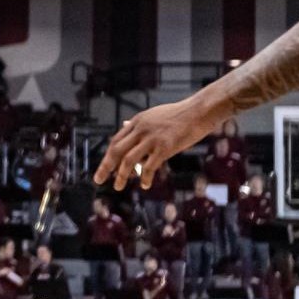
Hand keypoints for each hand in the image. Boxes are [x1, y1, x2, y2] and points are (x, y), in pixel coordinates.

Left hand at [93, 96, 219, 190]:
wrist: (199, 111)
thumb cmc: (179, 115)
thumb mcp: (153, 115)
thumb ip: (138, 123)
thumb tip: (124, 124)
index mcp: (137, 122)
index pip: (116, 141)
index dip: (108, 156)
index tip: (103, 167)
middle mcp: (140, 129)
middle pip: (116, 150)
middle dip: (105, 166)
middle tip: (98, 179)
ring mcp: (151, 138)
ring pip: (128, 160)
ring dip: (121, 175)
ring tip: (118, 186)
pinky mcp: (164, 147)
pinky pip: (149, 166)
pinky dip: (144, 178)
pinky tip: (144, 185)